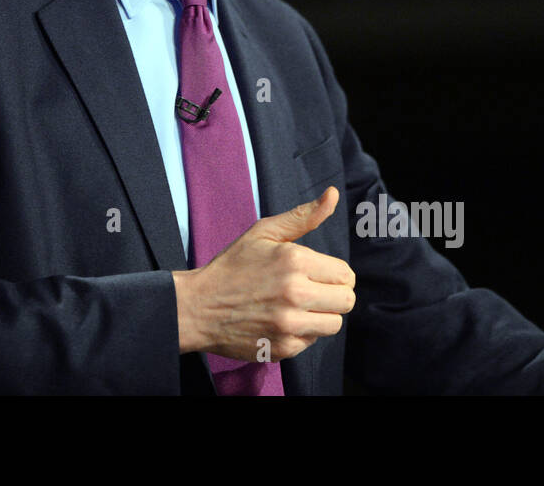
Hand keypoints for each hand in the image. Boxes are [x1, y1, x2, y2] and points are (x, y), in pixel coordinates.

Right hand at [172, 186, 354, 360]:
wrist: (197, 307)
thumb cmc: (232, 266)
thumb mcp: (263, 233)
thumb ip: (303, 216)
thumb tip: (333, 194)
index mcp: (295, 261)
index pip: (345, 274)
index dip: (332, 273)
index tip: (314, 273)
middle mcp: (296, 293)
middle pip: (346, 300)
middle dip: (333, 294)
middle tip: (309, 290)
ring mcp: (289, 324)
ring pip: (334, 324)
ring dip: (321, 315)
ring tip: (297, 306)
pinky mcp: (284, 348)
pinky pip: (312, 341)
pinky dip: (302, 332)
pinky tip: (281, 321)